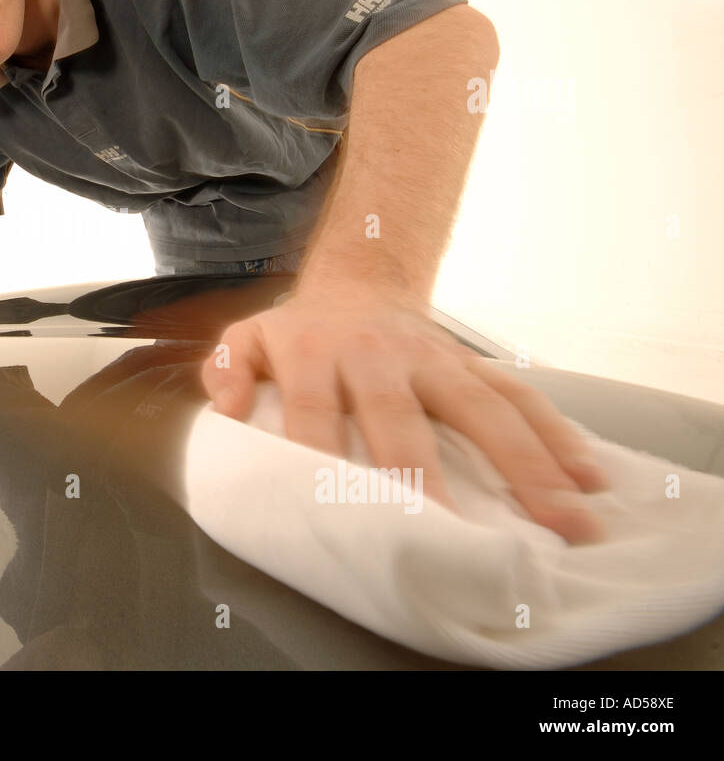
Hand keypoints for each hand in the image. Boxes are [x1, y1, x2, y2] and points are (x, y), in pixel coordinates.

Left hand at [199, 282, 610, 543]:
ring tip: (565, 517)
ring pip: (482, 406)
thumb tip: (221, 406)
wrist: (358, 282)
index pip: (313, 408)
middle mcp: (377, 353)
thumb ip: (227, 368)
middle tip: (450, 528)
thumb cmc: (299, 333)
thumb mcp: (248, 338)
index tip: (343, 508)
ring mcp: (433, 357)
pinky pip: (520, 394)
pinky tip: (589, 477)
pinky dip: (558, 434)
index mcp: (313, 350)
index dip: (325, 455)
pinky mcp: (471, 363)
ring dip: (526, 463)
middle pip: (401, 415)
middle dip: (425, 472)